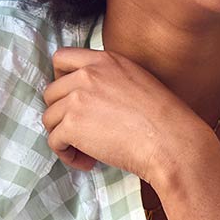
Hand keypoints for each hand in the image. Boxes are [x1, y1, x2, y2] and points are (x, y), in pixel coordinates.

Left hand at [42, 48, 211, 181]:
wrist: (170, 141)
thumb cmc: (163, 119)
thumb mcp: (137, 81)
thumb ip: (110, 80)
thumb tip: (89, 100)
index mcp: (105, 60)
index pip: (62, 58)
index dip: (59, 79)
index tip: (69, 98)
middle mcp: (88, 74)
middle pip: (51, 92)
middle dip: (62, 114)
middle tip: (83, 132)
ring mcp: (77, 98)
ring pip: (49, 118)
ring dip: (64, 137)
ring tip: (87, 152)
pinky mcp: (72, 124)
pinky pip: (54, 141)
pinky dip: (67, 155)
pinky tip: (88, 161)